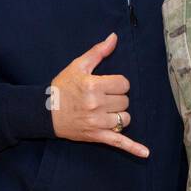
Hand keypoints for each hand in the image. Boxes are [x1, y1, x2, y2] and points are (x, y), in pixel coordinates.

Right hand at [49, 32, 148, 157]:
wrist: (45, 111)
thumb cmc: (62, 87)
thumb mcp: (77, 66)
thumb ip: (98, 52)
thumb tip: (114, 37)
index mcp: (94, 86)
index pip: (124, 84)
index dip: (118, 83)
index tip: (106, 85)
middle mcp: (96, 105)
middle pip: (125, 101)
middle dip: (117, 98)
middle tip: (102, 98)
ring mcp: (97, 123)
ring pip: (125, 118)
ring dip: (119, 115)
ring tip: (105, 111)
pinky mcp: (96, 136)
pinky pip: (118, 142)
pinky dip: (133, 148)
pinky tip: (145, 154)